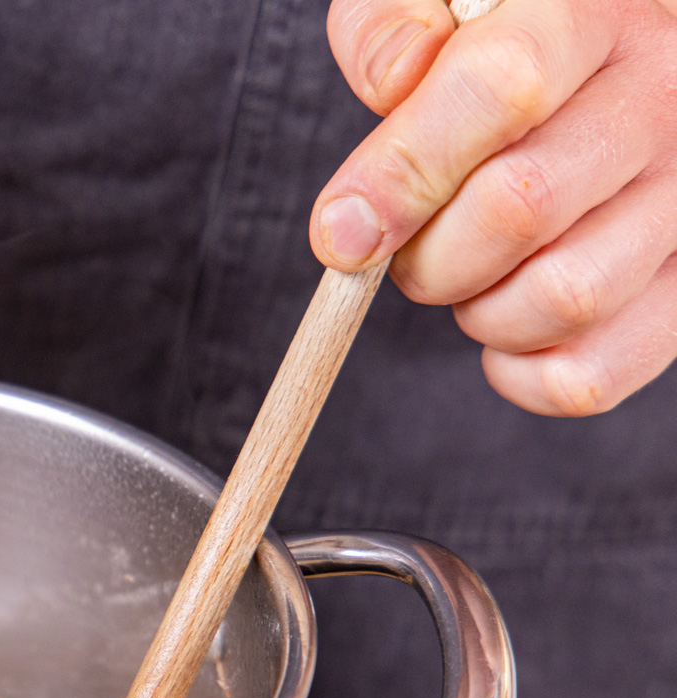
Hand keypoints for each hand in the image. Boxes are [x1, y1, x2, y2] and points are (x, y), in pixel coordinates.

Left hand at [314, 0, 676, 416]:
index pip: (501, 90)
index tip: (340, 232)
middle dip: (425, 253)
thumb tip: (394, 83)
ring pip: (564, 297)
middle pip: (522, 207)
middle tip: (405, 247)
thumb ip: (394, 24)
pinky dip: (519, 374)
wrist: (606, 62)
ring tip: (466, 272)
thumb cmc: (496, 35)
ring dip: (476, 310)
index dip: (402, 174)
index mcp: (598, 8)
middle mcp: (666, 97)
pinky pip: (591, 373)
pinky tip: (500, 324)